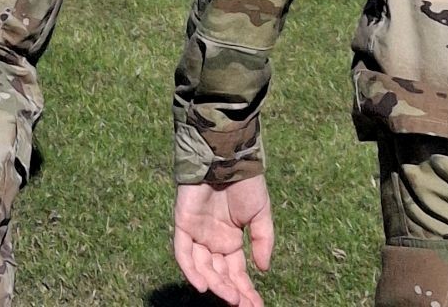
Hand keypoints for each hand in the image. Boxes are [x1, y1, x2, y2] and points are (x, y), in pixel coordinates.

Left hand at [173, 177, 273, 306]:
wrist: (229, 156)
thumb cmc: (246, 182)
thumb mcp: (261, 213)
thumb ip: (263, 240)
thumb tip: (264, 270)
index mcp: (230, 241)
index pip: (236, 273)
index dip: (246, 291)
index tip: (257, 306)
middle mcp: (212, 242)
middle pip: (220, 275)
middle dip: (232, 292)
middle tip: (244, 306)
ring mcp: (197, 234)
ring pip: (203, 268)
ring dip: (216, 285)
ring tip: (232, 298)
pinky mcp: (183, 225)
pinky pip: (183, 253)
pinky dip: (191, 270)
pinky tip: (203, 286)